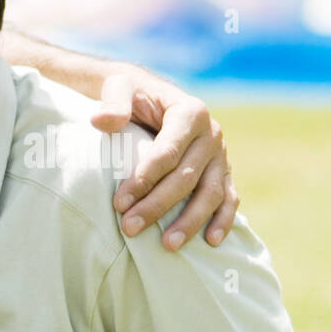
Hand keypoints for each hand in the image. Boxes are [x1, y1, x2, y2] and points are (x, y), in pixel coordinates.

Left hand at [92, 68, 236, 251]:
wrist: (147, 94)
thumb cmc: (131, 92)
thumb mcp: (118, 86)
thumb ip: (113, 102)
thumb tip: (102, 121)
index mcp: (190, 112)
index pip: (167, 152)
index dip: (144, 179)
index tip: (119, 203)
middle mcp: (211, 133)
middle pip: (186, 177)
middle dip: (157, 205)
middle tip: (130, 228)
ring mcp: (221, 155)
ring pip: (210, 193)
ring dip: (190, 221)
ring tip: (167, 245)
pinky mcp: (223, 171)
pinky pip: (228, 198)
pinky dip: (223, 220)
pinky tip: (211, 241)